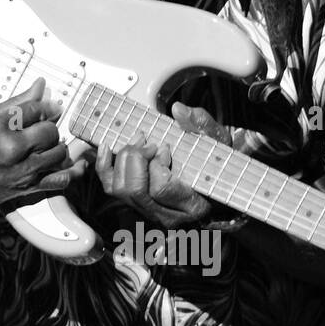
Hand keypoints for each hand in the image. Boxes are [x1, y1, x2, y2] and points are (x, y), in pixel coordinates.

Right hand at [0, 78, 85, 211]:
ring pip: (59, 153)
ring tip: (46, 145)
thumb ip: (15, 103)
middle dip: (49, 127)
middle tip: (43, 127)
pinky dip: (67, 172)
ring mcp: (20, 170)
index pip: (36, 109)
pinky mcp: (26, 188)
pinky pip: (59, 180)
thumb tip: (39, 86)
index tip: (50, 107)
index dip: (46, 106)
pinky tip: (62, 164)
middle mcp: (10, 148)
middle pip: (50, 131)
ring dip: (57, 147)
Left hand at [94, 101, 232, 227]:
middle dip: (136, 157)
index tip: (165, 148)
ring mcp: (148, 211)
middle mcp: (167, 215)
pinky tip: (107, 147)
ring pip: (119, 189)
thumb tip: (178, 110)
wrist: (217, 184)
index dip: (158, 163)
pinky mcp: (134, 203)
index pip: (161, 188)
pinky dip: (105, 165)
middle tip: (147, 142)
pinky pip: (110, 187)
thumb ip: (202, 126)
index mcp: (192, 205)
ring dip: (124, 158)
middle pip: (135, 190)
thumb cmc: (217, 167)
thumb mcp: (219, 144)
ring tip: (138, 142)